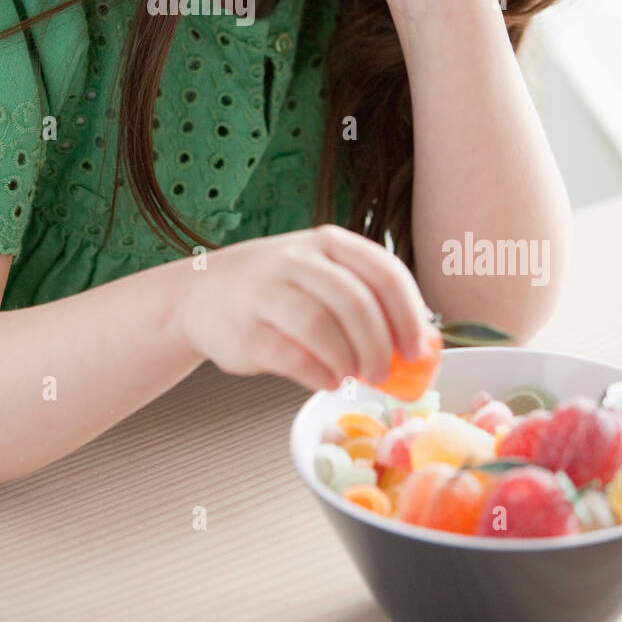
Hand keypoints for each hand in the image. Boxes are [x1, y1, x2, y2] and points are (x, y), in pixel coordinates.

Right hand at [179, 224, 431, 392]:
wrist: (200, 294)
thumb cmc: (276, 289)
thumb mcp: (321, 276)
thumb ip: (366, 299)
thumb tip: (422, 343)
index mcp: (326, 242)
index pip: (382, 271)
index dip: (408, 313)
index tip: (418, 348)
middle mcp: (295, 259)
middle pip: (354, 301)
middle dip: (379, 346)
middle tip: (386, 373)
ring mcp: (264, 291)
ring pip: (321, 327)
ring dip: (348, 361)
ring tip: (352, 375)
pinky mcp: (244, 329)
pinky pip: (291, 356)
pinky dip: (318, 374)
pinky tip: (326, 379)